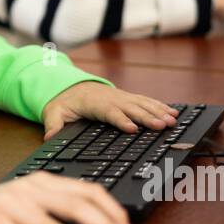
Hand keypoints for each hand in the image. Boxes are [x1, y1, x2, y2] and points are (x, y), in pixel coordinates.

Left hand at [42, 80, 176, 139]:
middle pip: (132, 108)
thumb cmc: (64, 102)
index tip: (133, 129)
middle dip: (148, 117)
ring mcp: (121, 97)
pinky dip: (160, 106)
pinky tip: (173, 112)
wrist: (70, 86)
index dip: (121, 120)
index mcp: (94, 104)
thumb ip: (53, 124)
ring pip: (143, 104)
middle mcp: (111, 99)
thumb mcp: (54, 112)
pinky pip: (146, 101)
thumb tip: (50, 136)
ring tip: (172, 120)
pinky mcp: (128, 98)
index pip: (110, 113)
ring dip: (159, 111)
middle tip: (163, 126)